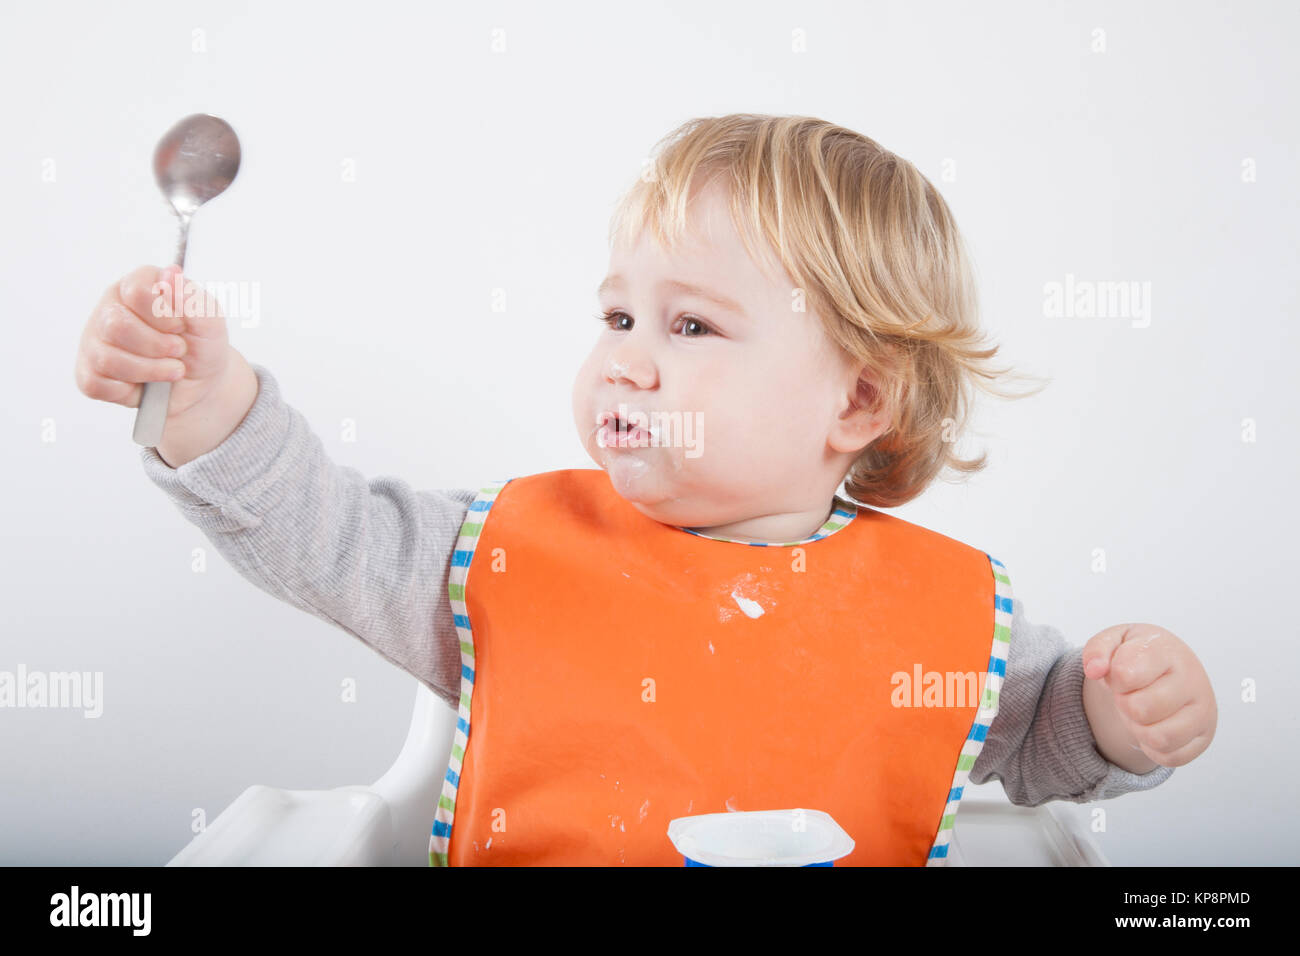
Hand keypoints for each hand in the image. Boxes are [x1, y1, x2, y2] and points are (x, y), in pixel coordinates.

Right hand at [75, 264, 231, 419]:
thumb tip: (170, 274)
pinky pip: (96, 384)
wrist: (202, 384)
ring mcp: (95, 340)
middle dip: (157, 346)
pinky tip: (147, 384)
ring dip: (150, 370)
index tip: (181, 326)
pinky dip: (130, 390)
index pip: (135, 290)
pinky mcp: (89, 372)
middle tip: (179, 349)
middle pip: (116, 325)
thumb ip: (192, 298)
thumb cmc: (202, 345)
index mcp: (137, 286)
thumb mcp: (210, 321)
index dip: (164, 314)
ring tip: (173, 369)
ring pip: (107, 358)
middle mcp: (110, 308)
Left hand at [1081, 624, 1215, 767]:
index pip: (1125, 674)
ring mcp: (1203, 710)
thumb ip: (1096, 650)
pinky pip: (1170, 757)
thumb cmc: (1138, 656)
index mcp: (1166, 650)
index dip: (1114, 680)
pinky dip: (1152, 747)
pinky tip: (1154, 726)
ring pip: (1158, 738)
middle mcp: (1192, 679)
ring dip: (1138, 729)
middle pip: (1140, 710)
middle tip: (1131, 694)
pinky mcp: (1204, 737)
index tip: (1122, 673)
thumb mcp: (1113, 641)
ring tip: (1141, 711)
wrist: (1171, 668)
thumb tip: (1094, 670)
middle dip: (1124, 705)